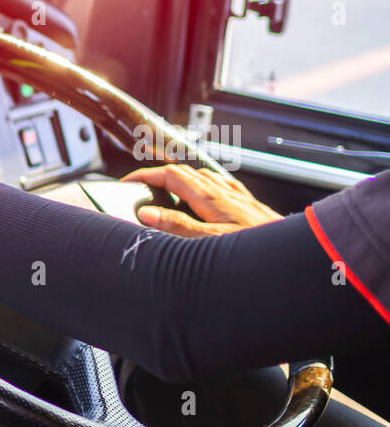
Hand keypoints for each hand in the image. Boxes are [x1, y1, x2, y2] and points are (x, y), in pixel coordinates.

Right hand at [121, 164, 281, 236]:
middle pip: (185, 172)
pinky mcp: (248, 207)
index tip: (128, 182)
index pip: (171, 175)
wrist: (298, 253)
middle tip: (140, 187)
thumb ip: (177, 226)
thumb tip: (148, 214)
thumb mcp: (209, 242)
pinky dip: (203, 187)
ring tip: (166, 192)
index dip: (146, 175)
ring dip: (180, 180)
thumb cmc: (258, 250)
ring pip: (203, 178)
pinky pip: (220, 187)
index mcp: (210, 198)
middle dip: (159, 176)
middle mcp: (224, 193)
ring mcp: (237, 198)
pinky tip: (205, 197)